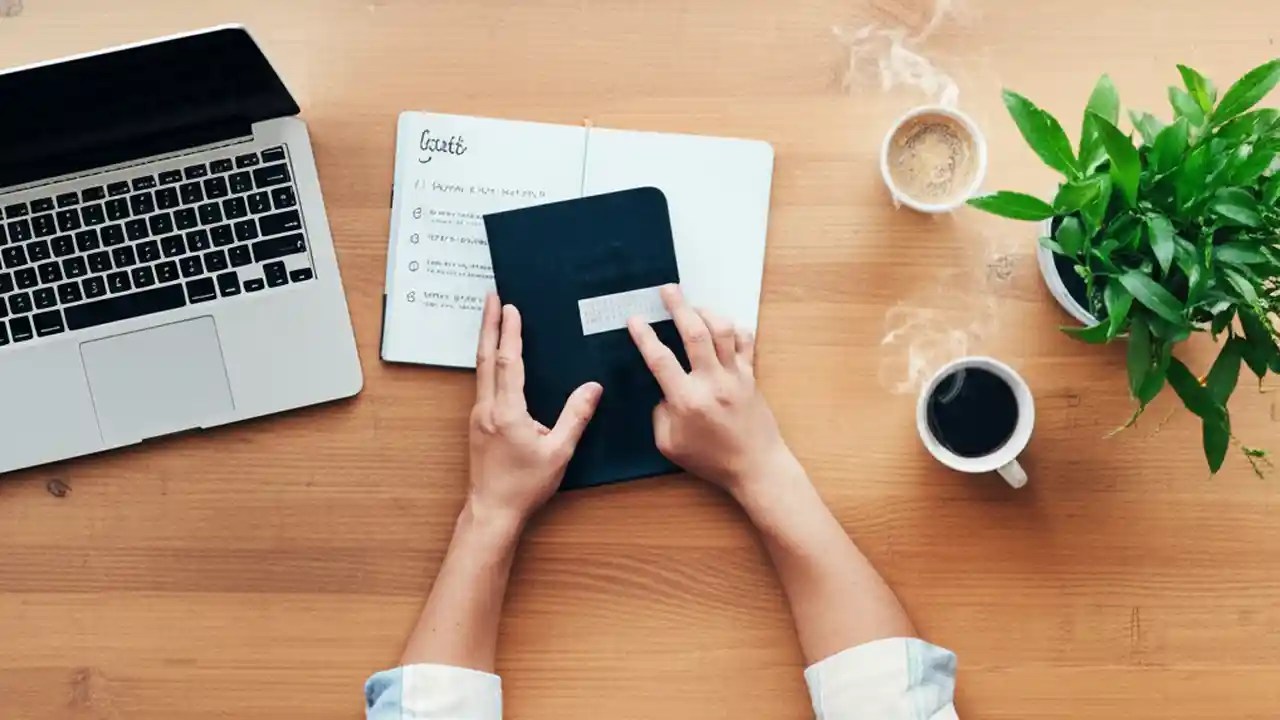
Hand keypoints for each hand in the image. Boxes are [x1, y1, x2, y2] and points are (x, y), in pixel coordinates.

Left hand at [467, 293, 602, 530]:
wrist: (492, 511)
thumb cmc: (525, 485)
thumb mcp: (559, 452)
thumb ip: (576, 417)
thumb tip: (593, 388)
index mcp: (507, 412)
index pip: (508, 362)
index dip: (510, 333)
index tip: (511, 308)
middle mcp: (487, 409)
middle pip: (486, 357)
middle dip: (488, 324)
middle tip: (490, 296)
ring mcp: (478, 415)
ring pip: (480, 368)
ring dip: (486, 340)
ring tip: (491, 317)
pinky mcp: (477, 423)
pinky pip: (481, 382)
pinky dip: (487, 361)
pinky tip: (494, 357)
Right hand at [627, 285, 796, 500]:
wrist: (756, 466)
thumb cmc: (710, 460)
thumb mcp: (669, 444)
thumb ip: (659, 413)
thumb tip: (660, 388)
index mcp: (687, 401)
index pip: (661, 360)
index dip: (644, 336)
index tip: (634, 319)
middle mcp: (712, 383)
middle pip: (695, 333)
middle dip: (679, 307)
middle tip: (667, 289)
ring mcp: (735, 377)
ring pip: (722, 330)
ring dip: (706, 311)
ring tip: (692, 305)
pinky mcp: (751, 376)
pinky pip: (744, 341)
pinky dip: (733, 327)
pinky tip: (721, 324)